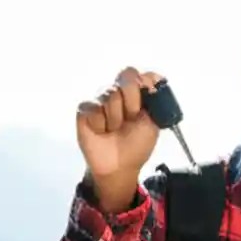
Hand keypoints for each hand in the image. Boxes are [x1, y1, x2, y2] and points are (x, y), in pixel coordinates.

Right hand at [76, 67, 163, 213]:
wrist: (120, 167)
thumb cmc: (137, 144)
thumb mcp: (154, 122)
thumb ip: (156, 100)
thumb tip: (154, 78)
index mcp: (134, 92)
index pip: (136, 73)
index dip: (143, 84)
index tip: (146, 103)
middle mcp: (116, 92)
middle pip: (125, 79)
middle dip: (132, 103)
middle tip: (131, 120)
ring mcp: (100, 100)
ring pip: (109, 95)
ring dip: (116, 119)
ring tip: (114, 130)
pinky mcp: (84, 111)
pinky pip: (93, 108)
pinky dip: (100, 124)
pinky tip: (101, 132)